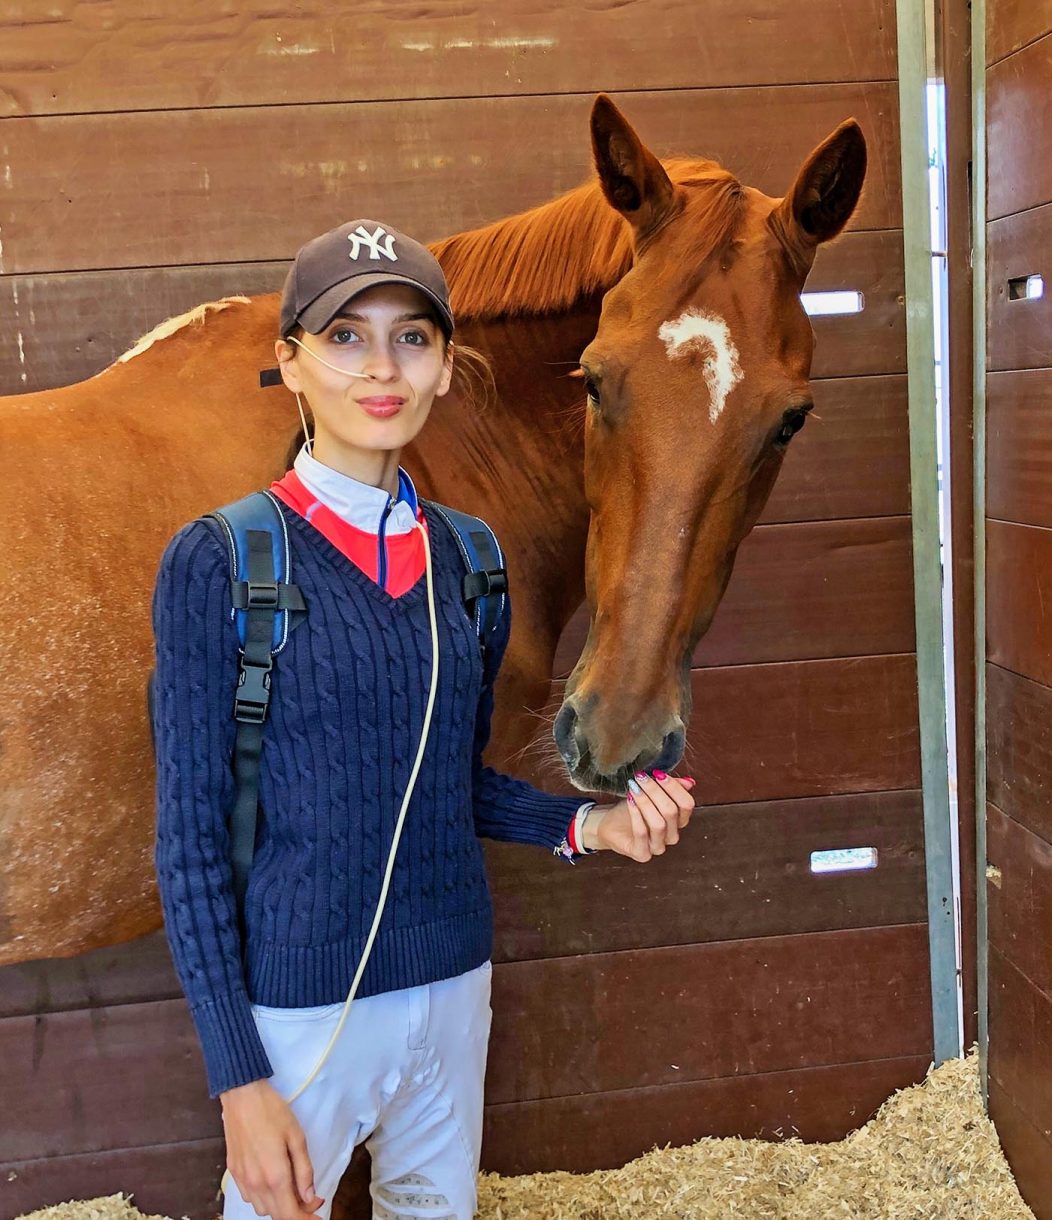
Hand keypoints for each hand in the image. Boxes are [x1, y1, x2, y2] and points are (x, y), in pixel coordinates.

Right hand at [221, 1079, 324, 1217]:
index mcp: (275, 1176)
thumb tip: (310, 1196)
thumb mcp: (297, 1137)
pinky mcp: (233, 1173)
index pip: (290, 1214)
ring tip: (292, 1188)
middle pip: (277, 1214)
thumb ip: (304, 1170)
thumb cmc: (272, 1112)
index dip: (306, 1218)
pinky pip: (250, 1197)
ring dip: (279, 1205)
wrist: (242, 1096)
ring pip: (262, 1209)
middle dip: (296, 1211)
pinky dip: (263, 1198)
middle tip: (310, 1197)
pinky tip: (272, 1181)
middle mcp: (256, 1184)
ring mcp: (242, 1180)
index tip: (318, 1215)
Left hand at [584, 771, 695, 860]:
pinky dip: (636, 814)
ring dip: (645, 802)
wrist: (609, 825)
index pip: (687, 804)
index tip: (658, 774)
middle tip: (640, 777)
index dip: (674, 788)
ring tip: (633, 787)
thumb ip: (669, 788)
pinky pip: (642, 833)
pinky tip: (630, 800)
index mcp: (678, 821)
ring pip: (659, 824)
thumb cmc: (631, 809)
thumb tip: (689, 782)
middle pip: (671, 812)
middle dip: (655, 791)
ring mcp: (658, 847)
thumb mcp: (651, 794)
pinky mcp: (642, 854)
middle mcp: (672, 836)